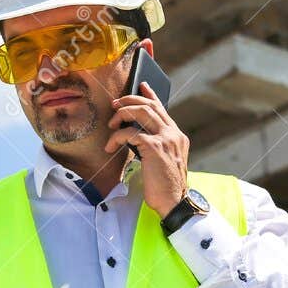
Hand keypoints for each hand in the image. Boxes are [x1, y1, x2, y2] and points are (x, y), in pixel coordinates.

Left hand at [107, 81, 189, 217]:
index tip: (141, 85)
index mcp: (177, 136)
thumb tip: (137, 135)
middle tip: (115, 105)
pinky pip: (130, 134)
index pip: (162, 108)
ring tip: (111, 125)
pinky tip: (110, 147)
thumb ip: (157, 145)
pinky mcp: (154, 148)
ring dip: (122, 115)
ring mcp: (166, 139)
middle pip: (149, 106)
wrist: (175, 202)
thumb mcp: (165, 161)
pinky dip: (117, 138)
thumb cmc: (166, 186)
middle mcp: (174, 134)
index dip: (150, 95)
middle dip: (129, 101)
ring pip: (141, 113)